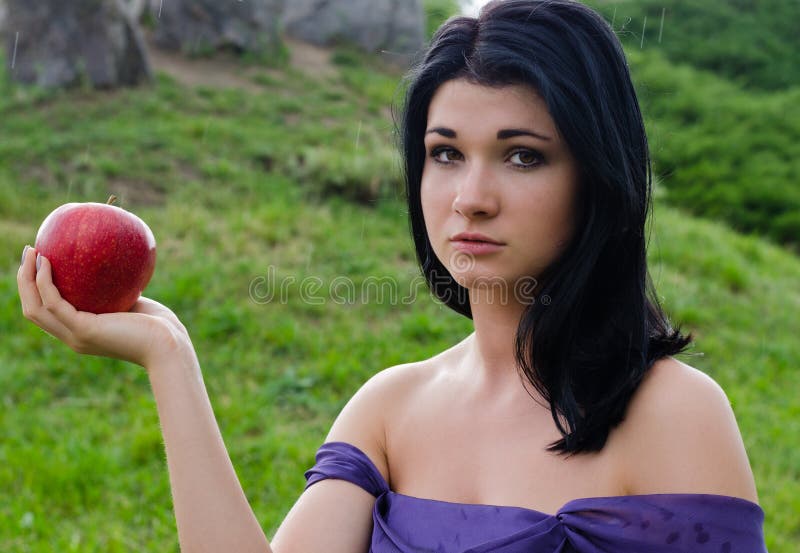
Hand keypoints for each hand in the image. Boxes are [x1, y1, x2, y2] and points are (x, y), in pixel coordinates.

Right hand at [18, 245, 193, 368]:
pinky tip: (47, 261)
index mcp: (81, 332)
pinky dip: (45, 281)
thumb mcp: (132, 301)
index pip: (46, 313)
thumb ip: (117, 289)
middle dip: (24, 280)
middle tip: (29, 251)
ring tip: (31, 251)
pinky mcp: (84, 330)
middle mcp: (73, 337)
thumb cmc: (159, 325)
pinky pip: (54, 302)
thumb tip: (113, 261)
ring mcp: (76, 335)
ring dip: (27, 278)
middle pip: (32, 309)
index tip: (39, 260)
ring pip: (34, 307)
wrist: (170, 346)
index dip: (36, 289)